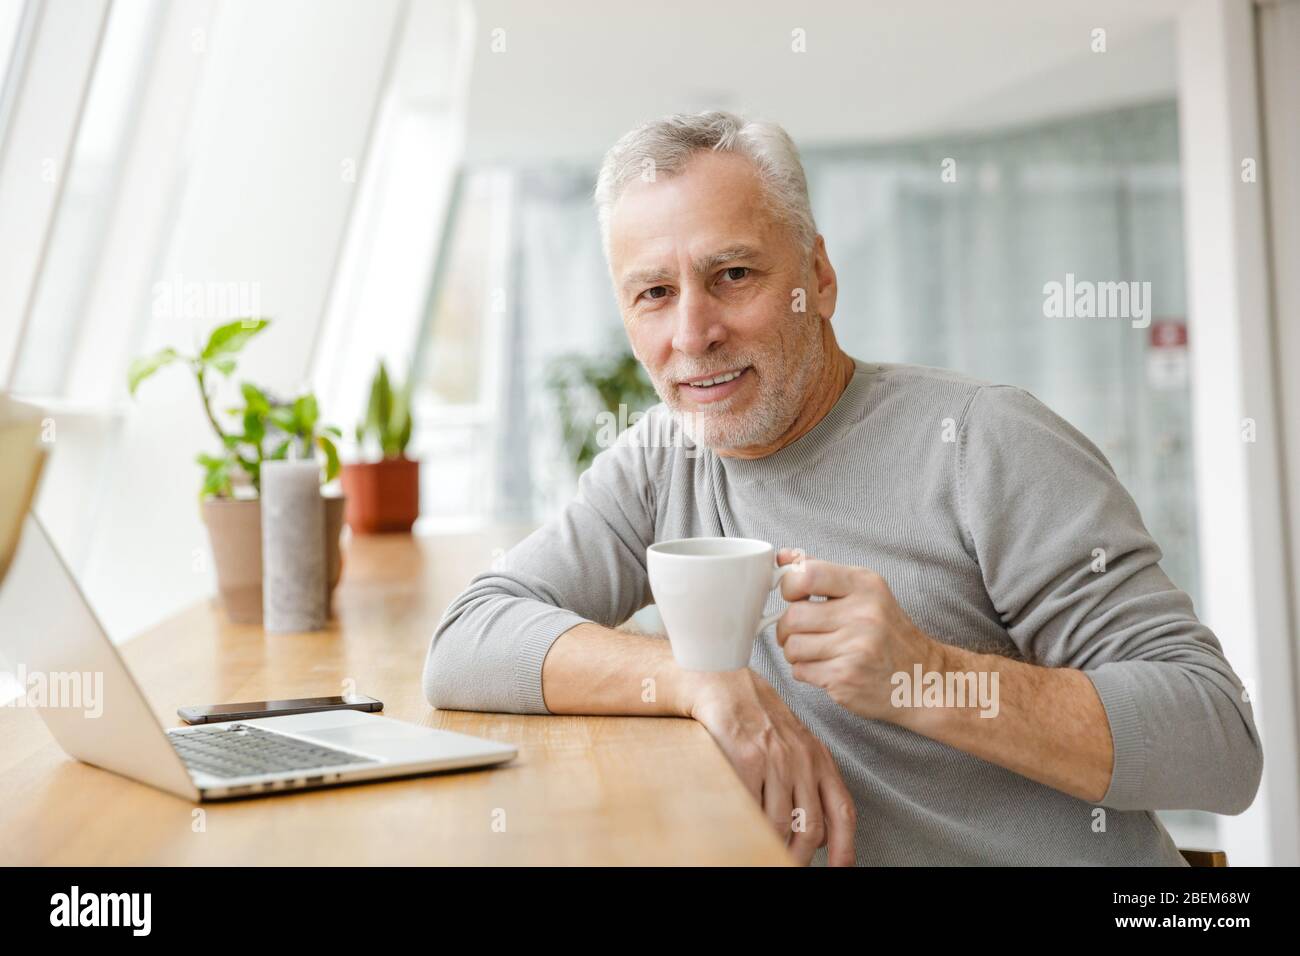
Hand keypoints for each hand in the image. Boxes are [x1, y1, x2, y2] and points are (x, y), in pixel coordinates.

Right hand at [683, 667, 856, 865]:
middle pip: (811, 827)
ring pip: (780, 823)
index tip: (841, 869)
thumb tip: (820, 833)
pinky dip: (748, 822)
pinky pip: (751, 806)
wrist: (723, 682)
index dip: (845, 848)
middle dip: (800, 856)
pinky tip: (743, 822)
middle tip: (788, 863)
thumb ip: (810, 782)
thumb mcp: (795, 744)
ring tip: (762, 847)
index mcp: (819, 758)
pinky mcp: (747, 757)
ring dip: (771, 844)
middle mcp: (803, 759)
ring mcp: (776, 759)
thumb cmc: (756, 716)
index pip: (842, 811)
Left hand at [774, 549, 943, 722]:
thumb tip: (781, 557)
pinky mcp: (846, 677)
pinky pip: (800, 671)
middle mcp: (862, 614)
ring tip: (816, 651)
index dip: (789, 587)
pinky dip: (806, 671)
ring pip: (792, 646)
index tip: (794, 597)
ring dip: (795, 652)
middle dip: (787, 628)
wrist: (924, 678)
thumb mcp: (866, 593)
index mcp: (865, 584)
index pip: (806, 574)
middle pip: (792, 616)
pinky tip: (827, 669)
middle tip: (800, 632)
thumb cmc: (888, 634)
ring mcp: (855, 647)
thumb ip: (823, 574)